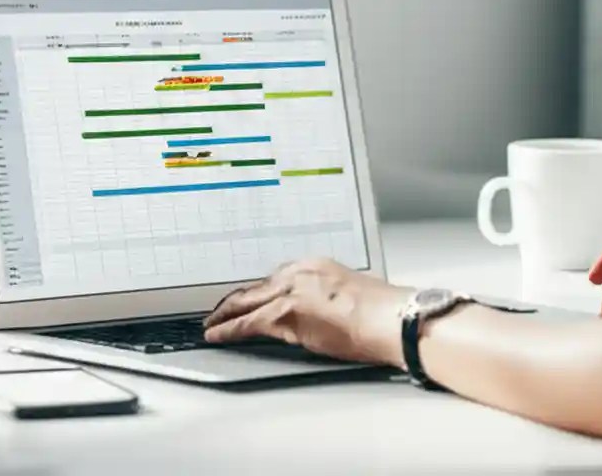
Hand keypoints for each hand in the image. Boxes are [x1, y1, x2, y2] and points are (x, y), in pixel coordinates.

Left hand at [203, 258, 412, 366]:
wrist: (389, 319)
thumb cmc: (382, 312)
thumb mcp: (349, 293)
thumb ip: (325, 297)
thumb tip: (316, 311)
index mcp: (315, 265)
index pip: (276, 277)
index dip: (258, 291)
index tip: (249, 297)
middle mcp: (299, 272)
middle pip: (257, 287)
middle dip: (236, 300)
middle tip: (220, 310)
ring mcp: (290, 292)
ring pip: (246, 302)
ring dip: (226, 315)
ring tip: (212, 324)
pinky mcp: (285, 315)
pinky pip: (247, 323)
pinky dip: (229, 330)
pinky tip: (217, 335)